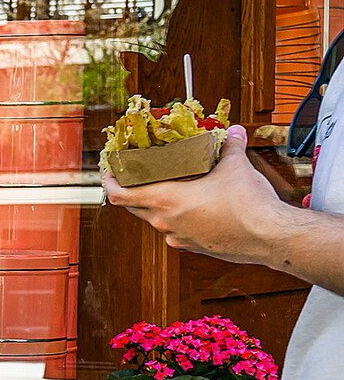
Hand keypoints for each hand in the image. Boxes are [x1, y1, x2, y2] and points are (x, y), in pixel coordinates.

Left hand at [102, 125, 285, 262]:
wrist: (270, 237)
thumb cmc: (248, 205)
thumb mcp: (236, 167)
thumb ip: (231, 147)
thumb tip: (234, 132)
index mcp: (166, 201)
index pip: (120, 195)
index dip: (109, 183)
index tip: (109, 173)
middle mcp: (166, 223)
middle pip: (134, 208)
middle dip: (131, 192)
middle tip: (135, 178)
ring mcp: (180, 238)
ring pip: (156, 221)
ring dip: (156, 206)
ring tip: (167, 189)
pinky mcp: (196, 247)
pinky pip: (177, 232)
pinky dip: (177, 219)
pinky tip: (192, 209)